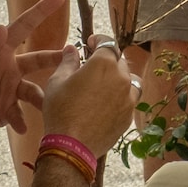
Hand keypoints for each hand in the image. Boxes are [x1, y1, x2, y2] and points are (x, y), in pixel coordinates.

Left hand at [0, 0, 64, 141]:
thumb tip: (3, 28)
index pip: (23, 28)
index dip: (40, 12)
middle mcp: (9, 68)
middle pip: (39, 60)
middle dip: (57, 58)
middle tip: (75, 57)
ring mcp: (10, 90)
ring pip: (36, 90)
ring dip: (44, 98)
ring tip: (51, 107)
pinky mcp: (7, 110)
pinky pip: (21, 114)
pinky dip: (22, 120)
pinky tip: (22, 128)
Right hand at [39, 41, 138, 159]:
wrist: (72, 146)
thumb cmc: (61, 111)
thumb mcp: (57, 81)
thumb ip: (68, 61)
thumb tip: (72, 49)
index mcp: (103, 64)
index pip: (107, 43)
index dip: (99, 40)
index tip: (91, 42)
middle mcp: (121, 78)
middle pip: (119, 60)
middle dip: (108, 59)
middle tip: (93, 65)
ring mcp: (128, 98)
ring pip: (130, 79)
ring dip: (119, 77)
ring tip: (105, 83)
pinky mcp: (129, 115)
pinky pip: (129, 99)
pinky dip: (121, 96)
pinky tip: (107, 102)